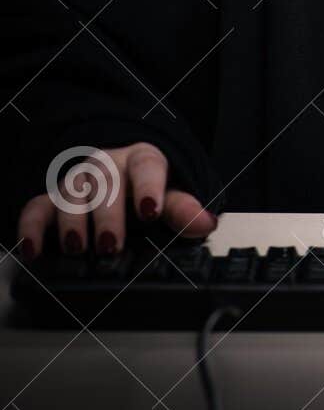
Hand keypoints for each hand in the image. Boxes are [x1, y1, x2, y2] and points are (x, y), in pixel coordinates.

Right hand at [17, 143, 216, 260]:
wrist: (119, 174)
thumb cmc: (145, 188)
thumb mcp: (169, 195)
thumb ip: (184, 209)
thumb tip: (205, 222)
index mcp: (142, 159)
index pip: (147, 165)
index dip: (148, 186)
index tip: (150, 210)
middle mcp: (107, 166)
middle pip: (105, 181)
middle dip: (108, 214)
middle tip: (111, 244)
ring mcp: (77, 181)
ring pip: (71, 192)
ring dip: (72, 221)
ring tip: (77, 247)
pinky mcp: (51, 200)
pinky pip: (36, 208)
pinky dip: (31, 229)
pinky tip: (32, 250)